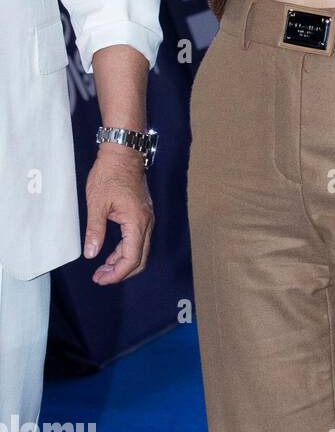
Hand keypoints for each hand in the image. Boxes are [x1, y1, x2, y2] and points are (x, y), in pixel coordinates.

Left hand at [83, 144, 153, 284]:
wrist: (123, 153)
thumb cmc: (109, 174)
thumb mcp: (97, 203)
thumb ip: (95, 231)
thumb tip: (91, 254)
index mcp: (136, 221)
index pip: (132, 258)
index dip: (117, 273)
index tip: (100, 279)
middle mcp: (146, 222)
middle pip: (140, 258)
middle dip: (121, 272)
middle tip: (100, 278)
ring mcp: (146, 217)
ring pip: (140, 249)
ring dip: (123, 262)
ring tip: (103, 269)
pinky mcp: (142, 213)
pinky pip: (138, 239)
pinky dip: (126, 250)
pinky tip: (111, 253)